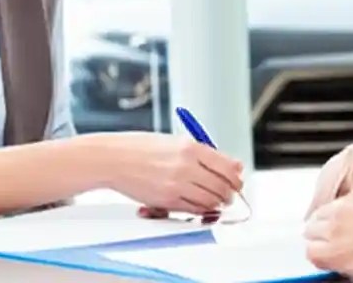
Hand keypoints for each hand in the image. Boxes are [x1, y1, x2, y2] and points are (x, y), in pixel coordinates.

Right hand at [90, 132, 244, 214]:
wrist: (114, 158)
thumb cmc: (144, 148)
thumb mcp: (177, 142)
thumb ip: (206, 154)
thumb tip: (235, 166)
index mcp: (191, 147)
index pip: (227, 167)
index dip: (236, 177)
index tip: (238, 181)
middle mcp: (185, 166)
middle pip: (221, 186)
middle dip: (229, 193)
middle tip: (229, 195)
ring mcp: (175, 184)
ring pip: (209, 201)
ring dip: (217, 203)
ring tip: (216, 201)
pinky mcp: (165, 200)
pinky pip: (192, 210)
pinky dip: (201, 210)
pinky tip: (199, 204)